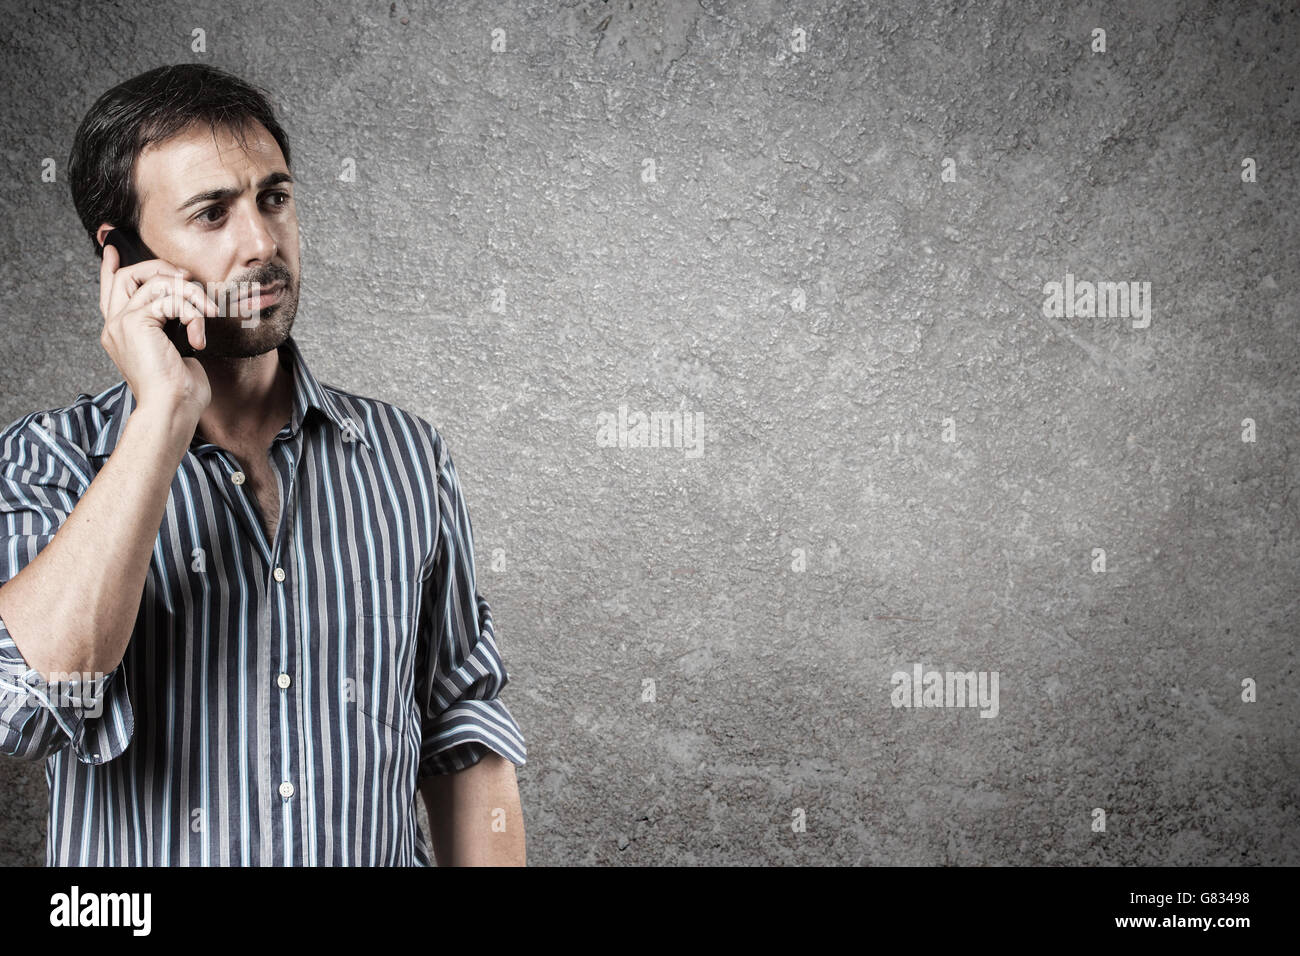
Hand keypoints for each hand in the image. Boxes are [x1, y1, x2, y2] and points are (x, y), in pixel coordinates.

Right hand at [98, 242, 217, 423]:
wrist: (172, 409)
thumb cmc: (180, 391)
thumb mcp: (177, 352)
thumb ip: (171, 327)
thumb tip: (188, 308)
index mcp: (121, 333)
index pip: (109, 292)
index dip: (111, 268)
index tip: (114, 248)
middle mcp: (115, 326)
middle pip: (128, 276)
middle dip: (160, 268)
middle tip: (187, 278)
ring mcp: (121, 324)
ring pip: (155, 282)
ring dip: (190, 294)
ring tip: (208, 314)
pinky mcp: (135, 323)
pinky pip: (169, 299)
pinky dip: (192, 313)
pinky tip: (198, 335)